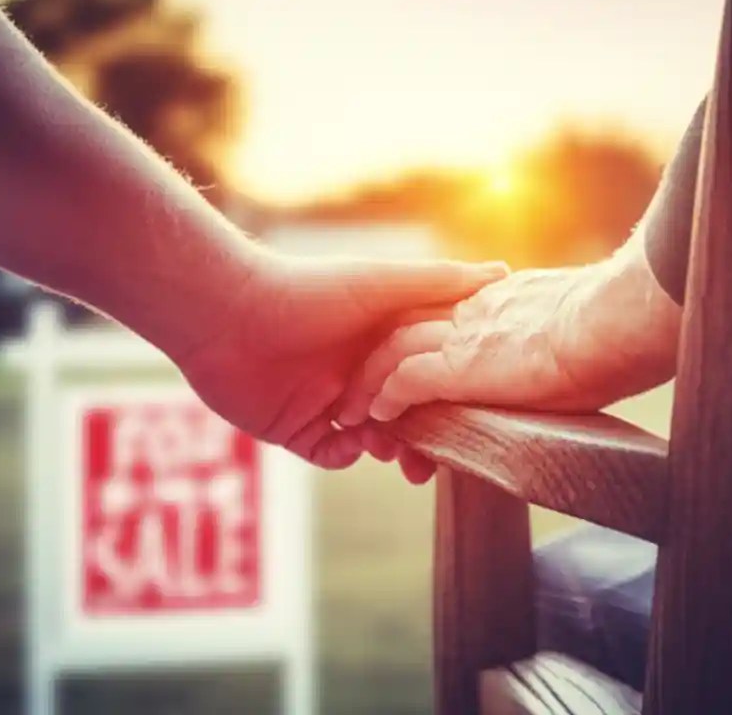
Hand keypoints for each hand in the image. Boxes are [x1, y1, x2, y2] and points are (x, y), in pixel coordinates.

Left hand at [170, 251, 507, 467]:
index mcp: (381, 338)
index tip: (475, 410)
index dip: (452, 394)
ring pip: (373, 439)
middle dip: (425, 436)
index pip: (428, 373)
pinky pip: (330, 455)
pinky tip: (352, 444)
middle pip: (406, 413)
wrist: (226, 315)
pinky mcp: (293, 429)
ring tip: (396, 449)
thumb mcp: (382, 284)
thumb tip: (505, 274)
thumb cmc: (308, 291)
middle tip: (438, 456)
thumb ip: (440, 283)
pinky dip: (346, 456)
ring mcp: (326, 401)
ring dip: (390, 447)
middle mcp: (356, 370)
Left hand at [335, 248, 680, 481]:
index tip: (409, 368)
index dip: (419, 341)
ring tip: (358, 415)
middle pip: (406, 330)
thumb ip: (557, 326)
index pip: (442, 315)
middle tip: (366, 395)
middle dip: (380, 362)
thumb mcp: (580, 318)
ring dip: (371, 385)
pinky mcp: (462, 365)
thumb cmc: (620, 325)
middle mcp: (474, 312)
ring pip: (394, 354)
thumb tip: (572, 350)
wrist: (622, 318)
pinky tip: (380, 417)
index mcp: (500, 298)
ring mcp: (465, 336)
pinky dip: (388, 397)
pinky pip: (407, 380)